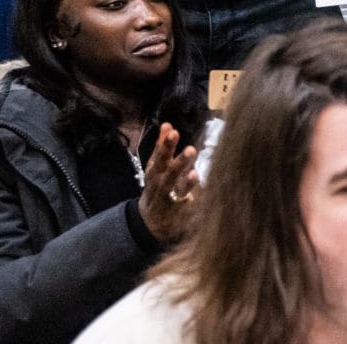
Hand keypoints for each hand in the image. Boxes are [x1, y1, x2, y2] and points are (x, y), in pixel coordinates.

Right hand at [136, 124, 200, 244]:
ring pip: (175, 189)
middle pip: (167, 172)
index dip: (165, 145)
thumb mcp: (156, 167)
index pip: (159, 157)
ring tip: (195, 173)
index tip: (173, 131)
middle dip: (177, 162)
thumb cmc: (156, 186)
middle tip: (190, 149)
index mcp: (155, 172)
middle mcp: (159, 185)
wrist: (149, 222)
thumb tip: (167, 124)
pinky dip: (190, 202)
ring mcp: (167, 200)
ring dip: (186, 182)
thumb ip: (162, 147)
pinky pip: (183, 207)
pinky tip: (198, 196)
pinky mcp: (176, 213)